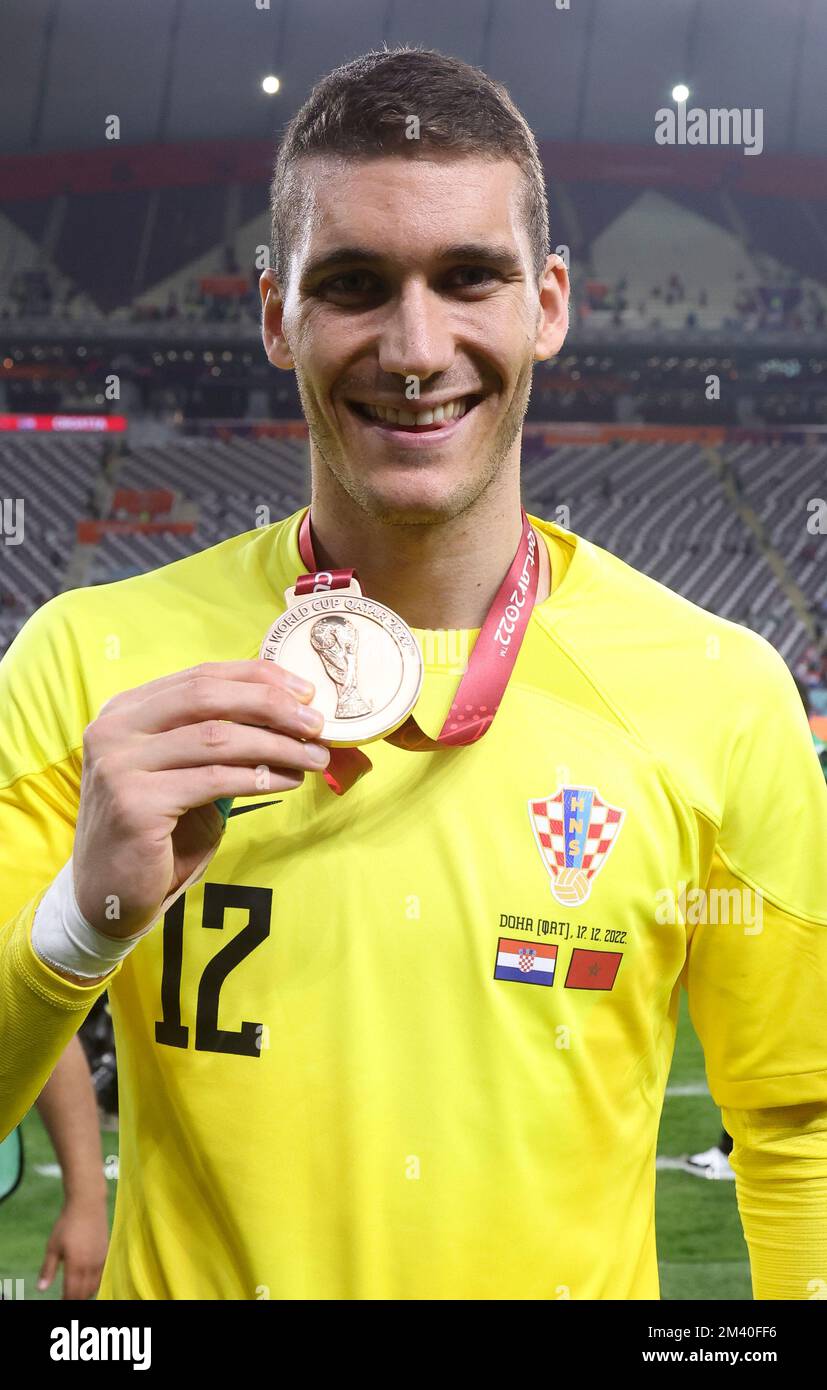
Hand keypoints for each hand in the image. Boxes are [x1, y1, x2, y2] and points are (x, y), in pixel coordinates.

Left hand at [38, 1196, 109, 1299]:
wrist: (87, 1204)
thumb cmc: (67, 1224)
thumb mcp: (53, 1246)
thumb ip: (48, 1269)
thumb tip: (41, 1289)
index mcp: (75, 1265)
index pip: (71, 1292)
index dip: (66, 1300)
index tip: (61, 1302)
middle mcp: (90, 1265)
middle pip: (84, 1292)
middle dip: (75, 1299)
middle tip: (68, 1299)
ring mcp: (100, 1259)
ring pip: (94, 1285)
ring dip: (86, 1293)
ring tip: (77, 1294)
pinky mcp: (106, 1253)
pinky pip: (102, 1275)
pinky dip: (95, 1283)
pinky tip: (89, 1282)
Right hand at [73, 659, 328, 938]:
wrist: (111, 892)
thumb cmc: (158, 830)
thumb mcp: (184, 771)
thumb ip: (216, 737)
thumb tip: (289, 712)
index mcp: (126, 711)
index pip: (200, 676)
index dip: (257, 677)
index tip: (304, 690)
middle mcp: (114, 729)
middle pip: (207, 697)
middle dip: (271, 705)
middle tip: (316, 722)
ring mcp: (120, 765)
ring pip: (217, 738)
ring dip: (276, 745)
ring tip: (314, 757)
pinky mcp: (135, 803)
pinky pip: (214, 780)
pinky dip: (259, 777)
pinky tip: (287, 781)